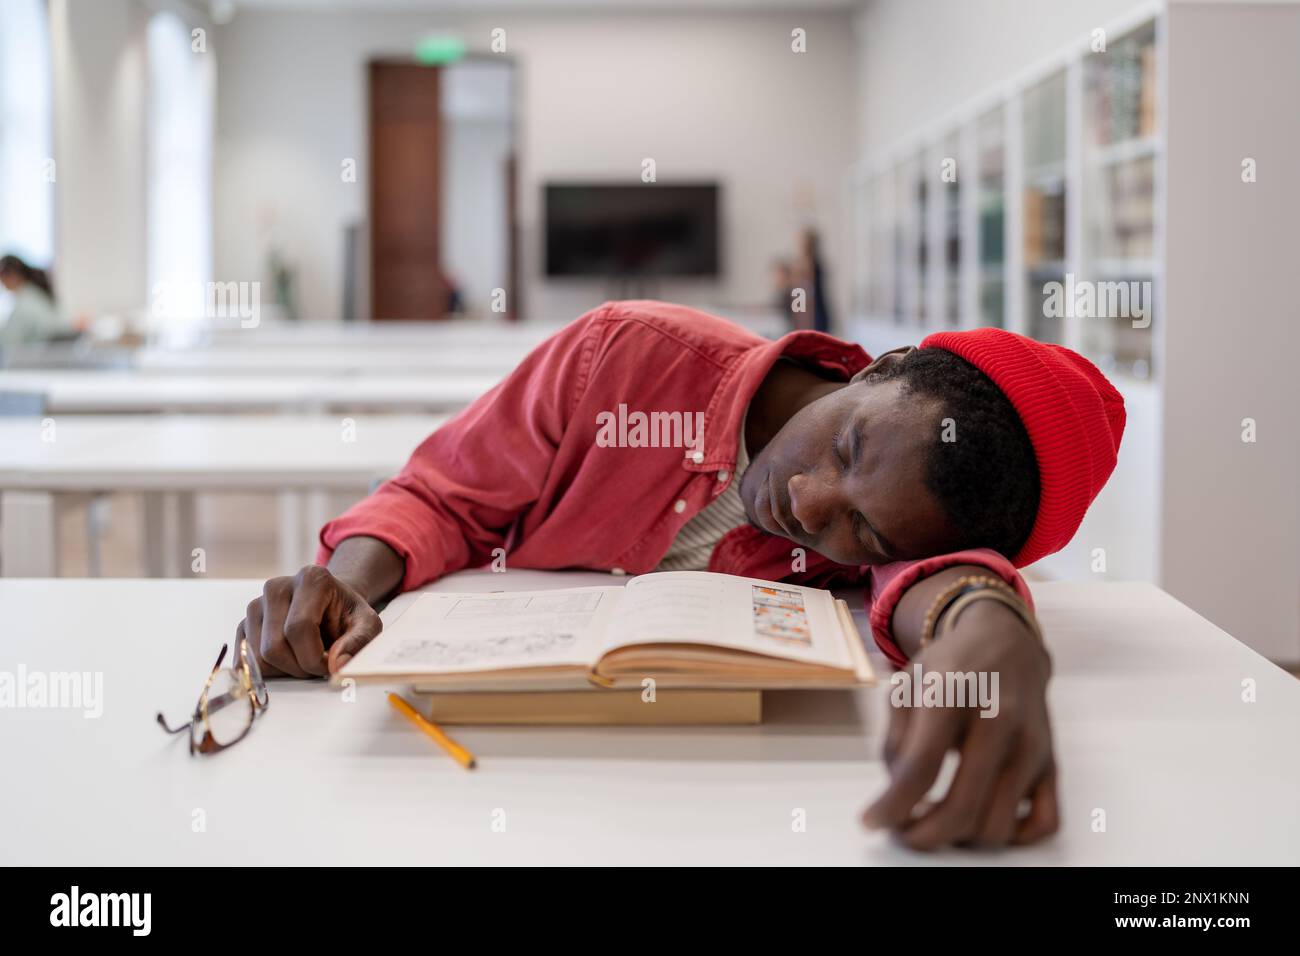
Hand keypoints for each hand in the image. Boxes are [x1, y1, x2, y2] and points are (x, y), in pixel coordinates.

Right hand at [238, 565, 382, 678]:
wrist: (330, 605)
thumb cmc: (347, 615)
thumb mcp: (368, 624)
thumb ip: (358, 642)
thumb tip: (337, 665)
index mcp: (310, 579)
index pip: (299, 628)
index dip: (314, 658)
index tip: (330, 664)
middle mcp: (277, 587)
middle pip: (274, 647)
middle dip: (299, 667)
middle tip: (319, 664)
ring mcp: (256, 604)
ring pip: (257, 658)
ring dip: (285, 670)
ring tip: (306, 657)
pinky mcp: (244, 623)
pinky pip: (246, 661)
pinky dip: (269, 669)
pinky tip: (289, 657)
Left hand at [862, 599, 1056, 849]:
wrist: (1006, 642)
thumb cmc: (951, 666)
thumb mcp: (907, 686)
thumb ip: (895, 741)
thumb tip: (898, 799)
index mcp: (953, 695)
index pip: (921, 767)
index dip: (892, 806)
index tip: (871, 822)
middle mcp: (999, 720)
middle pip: (962, 807)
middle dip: (923, 835)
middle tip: (903, 832)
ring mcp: (1031, 745)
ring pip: (998, 825)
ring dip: (960, 838)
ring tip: (937, 820)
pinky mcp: (1052, 762)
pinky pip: (1044, 823)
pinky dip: (1010, 837)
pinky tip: (981, 820)